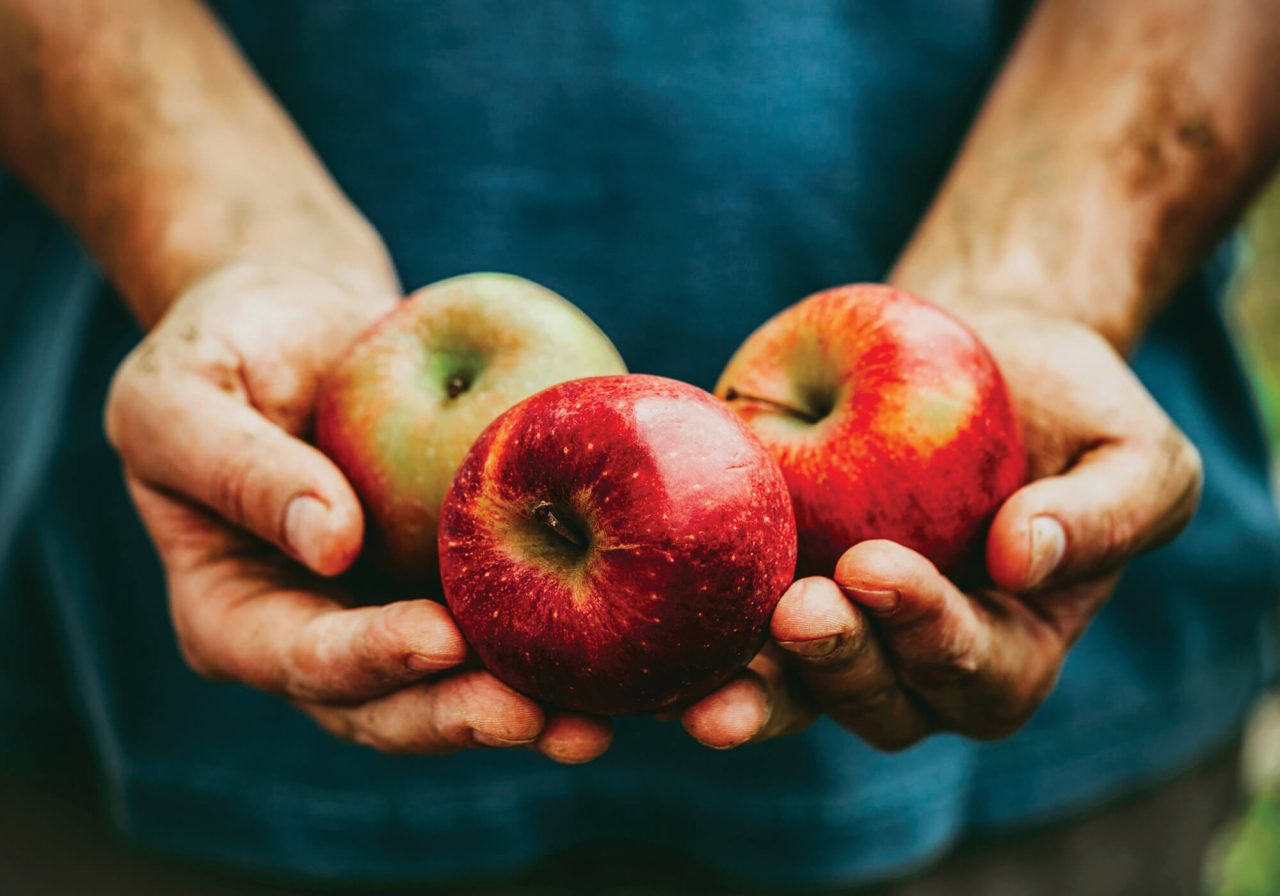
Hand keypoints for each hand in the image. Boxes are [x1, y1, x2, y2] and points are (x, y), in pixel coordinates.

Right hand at [106, 262, 611, 762]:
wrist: (297, 317)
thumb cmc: (221, 348)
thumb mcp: (182, 396)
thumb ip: (239, 469)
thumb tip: (331, 543)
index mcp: (233, 615)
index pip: (299, 657)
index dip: (368, 658)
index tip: (439, 639)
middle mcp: (314, 635)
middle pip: (385, 705)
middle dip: (458, 716)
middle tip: (535, 717)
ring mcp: (386, 616)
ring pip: (452, 688)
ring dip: (520, 711)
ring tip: (590, 725)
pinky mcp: (450, 583)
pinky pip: (500, 624)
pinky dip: (552, 648)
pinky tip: (613, 654)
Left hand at [681, 307, 1201, 749]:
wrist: (972, 349)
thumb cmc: (1067, 408)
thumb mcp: (1131, 451)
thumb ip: (1106, 514)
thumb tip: (1024, 559)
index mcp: (1010, 646)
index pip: (976, 672)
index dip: (928, 633)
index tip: (877, 568)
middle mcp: (917, 659)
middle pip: (880, 703)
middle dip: (837, 665)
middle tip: (798, 608)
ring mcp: (839, 630)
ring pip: (796, 693)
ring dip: (756, 688)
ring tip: (711, 673)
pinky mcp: (770, 585)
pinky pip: (730, 635)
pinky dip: (693, 646)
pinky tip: (656, 643)